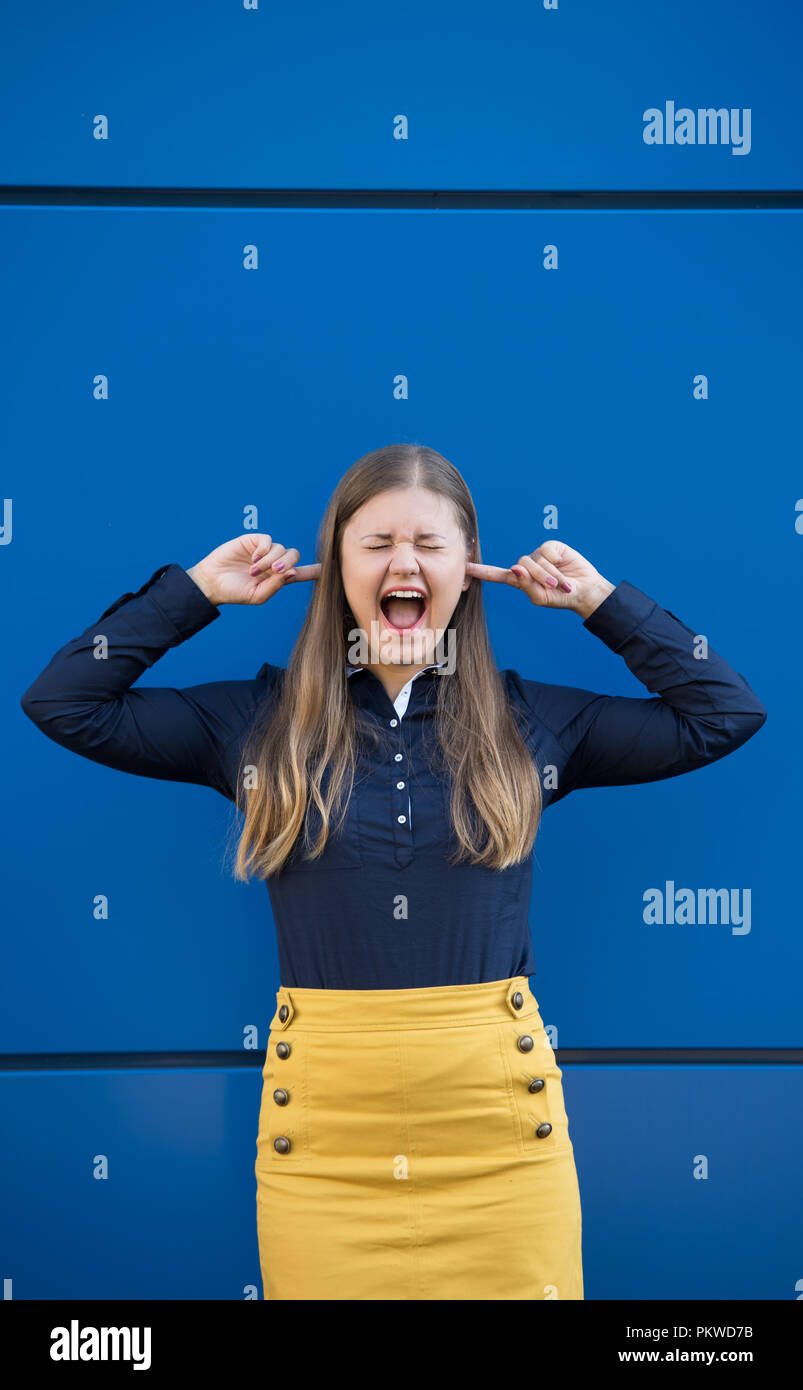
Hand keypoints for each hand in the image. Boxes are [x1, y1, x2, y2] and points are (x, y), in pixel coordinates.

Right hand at [186, 534, 319, 605]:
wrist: (212, 582)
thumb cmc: (234, 592)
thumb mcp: (257, 596)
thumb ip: (275, 586)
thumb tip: (292, 572)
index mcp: (278, 578)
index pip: (302, 572)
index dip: (316, 570)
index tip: (330, 567)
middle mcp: (274, 563)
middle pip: (294, 556)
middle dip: (287, 563)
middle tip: (274, 571)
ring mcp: (264, 551)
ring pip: (282, 549)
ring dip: (270, 560)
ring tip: (255, 570)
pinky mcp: (253, 541)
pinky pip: (268, 540)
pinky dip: (264, 550)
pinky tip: (254, 558)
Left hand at [466, 541, 614, 617]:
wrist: (584, 590)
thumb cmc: (561, 597)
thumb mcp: (542, 597)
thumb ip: (527, 585)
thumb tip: (515, 568)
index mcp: (520, 580)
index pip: (497, 574)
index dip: (482, 571)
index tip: (465, 567)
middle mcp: (526, 565)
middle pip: (522, 566)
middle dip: (539, 577)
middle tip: (555, 586)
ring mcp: (538, 555)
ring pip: (535, 560)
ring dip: (550, 572)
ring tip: (562, 581)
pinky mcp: (551, 546)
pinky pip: (547, 550)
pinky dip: (556, 560)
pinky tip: (564, 564)